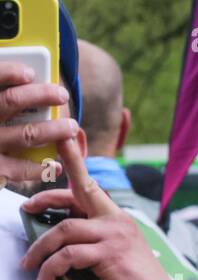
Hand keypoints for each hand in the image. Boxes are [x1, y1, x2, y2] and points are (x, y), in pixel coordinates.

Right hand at [0, 62, 77, 183]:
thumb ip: (5, 95)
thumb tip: (30, 79)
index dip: (9, 73)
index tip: (31, 72)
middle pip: (11, 101)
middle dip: (41, 95)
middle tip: (63, 94)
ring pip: (26, 134)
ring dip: (53, 130)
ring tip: (71, 127)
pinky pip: (19, 169)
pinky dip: (41, 168)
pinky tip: (55, 165)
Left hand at [20, 138, 179, 279]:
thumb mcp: (115, 251)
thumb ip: (93, 237)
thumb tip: (62, 234)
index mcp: (116, 216)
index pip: (91, 183)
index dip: (75, 159)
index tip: (64, 136)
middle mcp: (116, 219)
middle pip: (78, 193)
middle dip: (47, 195)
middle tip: (26, 206)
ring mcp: (114, 235)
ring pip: (65, 229)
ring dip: (40, 248)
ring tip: (29, 265)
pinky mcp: (109, 254)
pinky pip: (69, 255)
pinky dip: (51, 268)